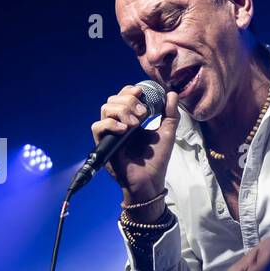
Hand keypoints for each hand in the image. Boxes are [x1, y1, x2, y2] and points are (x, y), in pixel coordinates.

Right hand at [90, 83, 182, 200]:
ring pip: (105, 109)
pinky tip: (124, 129)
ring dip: (121, 111)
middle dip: (129, 101)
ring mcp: (110, 133)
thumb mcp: (167, 133)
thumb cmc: (156, 159)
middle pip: (114, 99)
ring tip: (136, 123)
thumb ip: (170, 114)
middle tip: (143, 114)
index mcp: (131, 119)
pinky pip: (97, 126)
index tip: (141, 92)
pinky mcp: (103, 144)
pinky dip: (110, 124)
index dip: (130, 90)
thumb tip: (172, 94)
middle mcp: (118, 123)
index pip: (123, 96)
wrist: (149, 180)